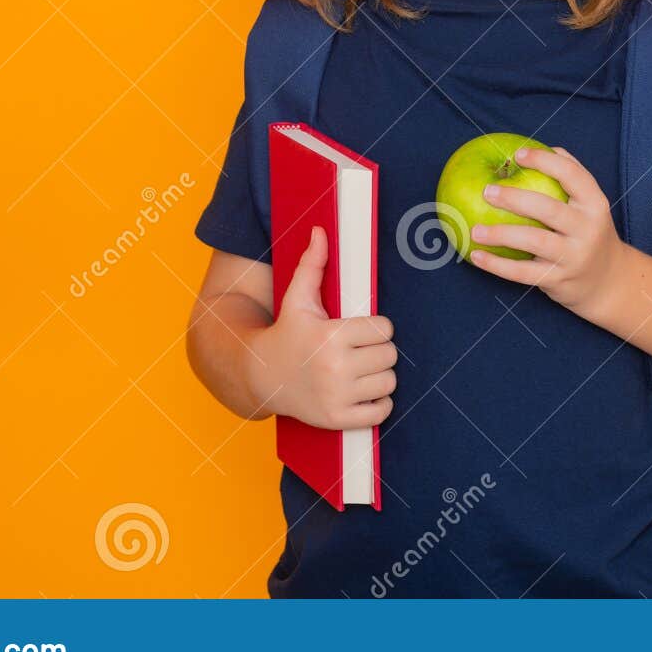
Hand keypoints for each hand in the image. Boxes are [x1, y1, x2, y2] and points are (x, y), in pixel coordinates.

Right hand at [249, 226, 396, 428]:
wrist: (261, 377)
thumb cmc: (286, 334)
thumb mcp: (298, 299)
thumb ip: (312, 265)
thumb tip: (320, 231)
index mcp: (331, 336)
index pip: (384, 329)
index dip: (375, 328)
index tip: (360, 331)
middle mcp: (335, 367)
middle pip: (390, 355)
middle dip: (378, 351)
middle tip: (359, 351)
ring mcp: (337, 396)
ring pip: (389, 382)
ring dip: (379, 377)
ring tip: (359, 371)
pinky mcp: (338, 419)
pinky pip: (381, 411)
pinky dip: (378, 404)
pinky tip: (361, 392)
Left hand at [467, 145, 626, 317]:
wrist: (609, 281)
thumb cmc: (589, 233)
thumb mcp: (590, 205)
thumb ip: (572, 176)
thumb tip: (544, 148)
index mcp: (595, 204)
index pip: (572, 175)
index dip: (545, 161)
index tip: (518, 154)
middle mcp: (587, 229)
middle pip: (549, 209)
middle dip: (515, 198)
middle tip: (487, 191)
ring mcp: (574, 256)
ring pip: (534, 241)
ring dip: (502, 234)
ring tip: (475, 229)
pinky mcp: (558, 280)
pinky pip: (523, 272)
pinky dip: (497, 265)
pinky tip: (476, 255)